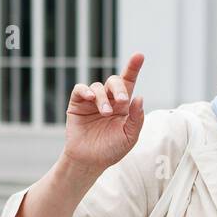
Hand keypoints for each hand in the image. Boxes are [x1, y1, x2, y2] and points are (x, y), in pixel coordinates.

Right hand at [61, 52, 146, 172]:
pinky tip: (90, 97)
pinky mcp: (77, 104)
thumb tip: (140, 98)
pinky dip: (85, 90)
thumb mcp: (129, 137)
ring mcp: (92, 101)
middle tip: (122, 101)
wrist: (90, 161)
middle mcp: (108, 100)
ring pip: (98, 86)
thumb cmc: (111, 150)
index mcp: (123, 106)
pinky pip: (80, 89)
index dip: (133, 68)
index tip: (139, 55)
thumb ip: (136, 119)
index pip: (129, 83)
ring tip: (106, 113)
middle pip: (114, 81)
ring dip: (103, 98)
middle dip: (119, 88)